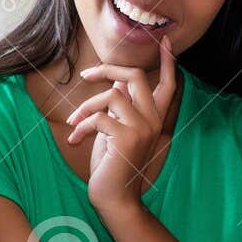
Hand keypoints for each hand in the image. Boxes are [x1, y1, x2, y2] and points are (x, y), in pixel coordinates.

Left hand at [66, 37, 176, 214]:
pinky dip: (80, 127)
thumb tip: (115, 82)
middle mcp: (154, 121)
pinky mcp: (126, 139)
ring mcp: (142, 129)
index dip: (168, 62)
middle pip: (136, 77)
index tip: (166, 42)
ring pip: (112, 95)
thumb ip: (120, 108)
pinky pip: (98, 118)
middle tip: (86, 75)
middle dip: (107, 69)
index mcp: (155, 119)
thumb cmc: (112, 166)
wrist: (114, 200)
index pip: (168, 85)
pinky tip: (73, 140)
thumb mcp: (116, 131)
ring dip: (86, 107)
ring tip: (73, 123)